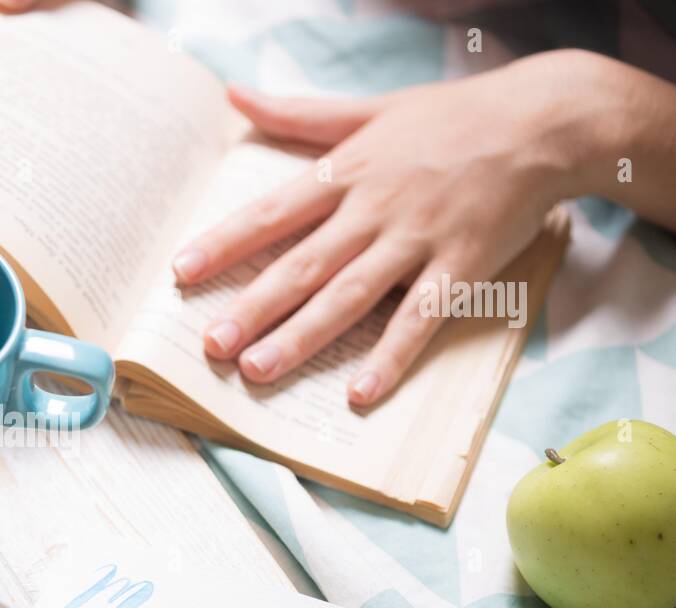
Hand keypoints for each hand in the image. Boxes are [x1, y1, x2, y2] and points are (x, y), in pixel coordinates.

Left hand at [176, 50, 632, 405]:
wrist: (545, 120)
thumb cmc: (450, 117)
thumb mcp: (369, 109)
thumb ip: (298, 114)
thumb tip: (234, 96)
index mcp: (347, 171)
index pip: (272, 212)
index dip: (224, 242)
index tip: (181, 272)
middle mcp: (374, 209)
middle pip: (302, 264)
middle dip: (252, 307)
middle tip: (210, 345)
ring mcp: (417, 241)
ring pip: (350, 296)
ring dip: (302, 336)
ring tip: (257, 370)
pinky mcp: (462, 268)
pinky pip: (421, 319)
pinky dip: (392, 355)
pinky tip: (360, 393)